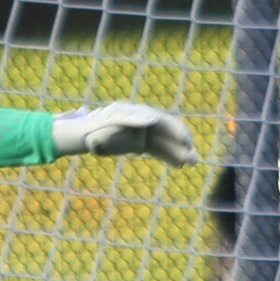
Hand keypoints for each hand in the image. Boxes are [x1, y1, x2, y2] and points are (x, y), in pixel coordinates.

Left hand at [52, 102, 198, 165]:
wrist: (84, 136)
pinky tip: (179, 166)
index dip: (176, 131)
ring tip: (193, 163)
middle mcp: (144, 123)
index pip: (162, 122)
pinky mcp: (141, 144)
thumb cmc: (94, 130)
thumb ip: (128, 122)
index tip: (186, 141)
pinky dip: (169, 157)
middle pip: (168, 133)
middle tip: (194, 157)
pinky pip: (158, 151)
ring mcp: (143, 134)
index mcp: (138, 115)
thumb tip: (152, 119)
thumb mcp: (110, 124)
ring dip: (179, 153)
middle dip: (182, 144)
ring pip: (165, 143)